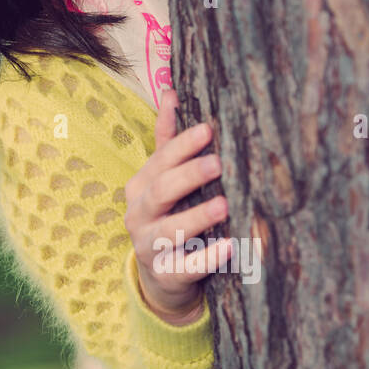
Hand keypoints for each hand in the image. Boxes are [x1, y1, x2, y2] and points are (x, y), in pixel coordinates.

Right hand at [123, 89, 231, 323]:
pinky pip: (185, 268)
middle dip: (189, 176)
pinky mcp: (165, 275)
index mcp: (140, 186)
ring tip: (226, 205)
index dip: (182, 145)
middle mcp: (139, 214)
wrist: (162, 277)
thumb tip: (170, 91)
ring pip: (169, 230)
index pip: (159, 161)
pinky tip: (229, 248)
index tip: (209, 130)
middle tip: (220, 163)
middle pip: (160, 191)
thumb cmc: (169, 216)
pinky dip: (206, 259)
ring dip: (197, 216)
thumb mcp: (163, 179)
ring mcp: (148, 246)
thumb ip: (167, 140)